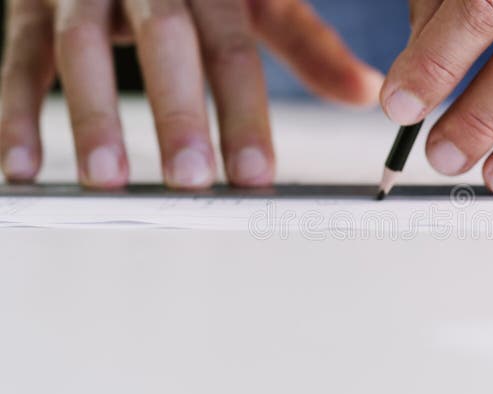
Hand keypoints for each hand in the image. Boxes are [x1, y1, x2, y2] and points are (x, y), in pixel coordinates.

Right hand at [0, 0, 381, 187]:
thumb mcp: (255, 0)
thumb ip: (305, 45)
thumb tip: (362, 92)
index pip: (234, 50)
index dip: (245, 115)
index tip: (254, 177)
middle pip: (167, 42)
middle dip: (178, 112)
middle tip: (190, 180)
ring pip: (83, 47)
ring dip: (94, 116)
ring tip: (109, 179)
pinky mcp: (27, 6)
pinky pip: (18, 59)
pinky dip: (14, 113)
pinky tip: (23, 167)